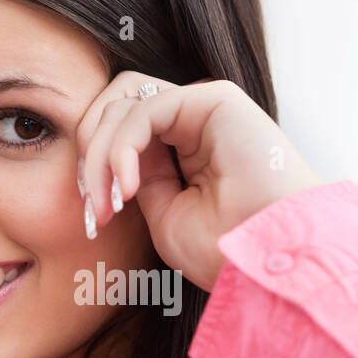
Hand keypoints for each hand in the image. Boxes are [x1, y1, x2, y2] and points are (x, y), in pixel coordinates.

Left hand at [76, 72, 324, 291]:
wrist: (266, 258)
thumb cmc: (222, 249)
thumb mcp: (163, 215)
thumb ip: (135, 176)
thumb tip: (105, 158)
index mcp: (183, 151)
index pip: (120, 133)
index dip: (95, 168)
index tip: (95, 217)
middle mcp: (194, 124)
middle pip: (115, 109)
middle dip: (91, 154)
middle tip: (94, 205)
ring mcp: (204, 109)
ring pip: (123, 104)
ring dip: (101, 154)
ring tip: (109, 202)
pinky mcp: (214, 100)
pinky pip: (144, 109)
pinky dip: (123, 148)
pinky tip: (128, 187)